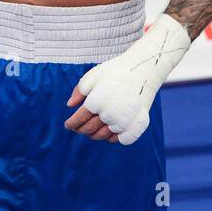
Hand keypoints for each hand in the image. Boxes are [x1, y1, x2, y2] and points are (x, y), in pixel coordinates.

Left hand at [64, 14, 190, 145]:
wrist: (143, 70)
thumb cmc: (116, 71)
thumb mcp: (94, 75)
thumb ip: (79, 90)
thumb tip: (69, 105)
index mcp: (97, 101)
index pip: (79, 119)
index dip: (72, 123)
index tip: (68, 125)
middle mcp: (110, 114)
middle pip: (89, 129)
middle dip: (80, 130)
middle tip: (77, 128)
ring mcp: (124, 121)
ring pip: (102, 136)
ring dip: (93, 135)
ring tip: (89, 131)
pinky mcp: (136, 126)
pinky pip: (119, 139)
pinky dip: (110, 138)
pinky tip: (106, 132)